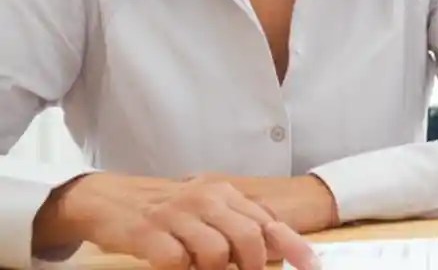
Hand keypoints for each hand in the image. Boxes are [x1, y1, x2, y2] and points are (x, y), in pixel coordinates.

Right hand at [35, 173, 319, 269]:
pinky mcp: (148, 232)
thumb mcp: (206, 207)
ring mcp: (176, 215)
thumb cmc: (165, 209)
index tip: (311, 266)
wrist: (108, 198)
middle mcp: (204, 200)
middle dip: (253, 266)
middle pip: (249, 239)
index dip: (293, 247)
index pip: (268, 222)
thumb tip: (277, 249)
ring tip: (197, 266)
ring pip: (216, 254)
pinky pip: (176, 261)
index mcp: (224, 194)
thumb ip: (238, 223)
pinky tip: (173, 265)